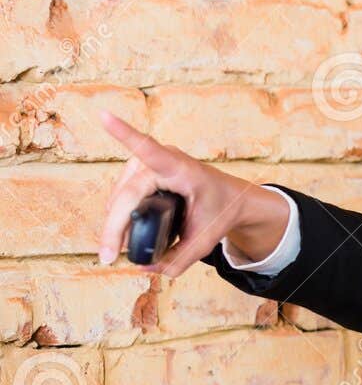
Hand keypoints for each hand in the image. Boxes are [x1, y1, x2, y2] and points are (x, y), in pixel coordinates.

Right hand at [97, 112, 288, 276]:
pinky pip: (122, 194)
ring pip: (120, 195)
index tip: (104, 116)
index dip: (125, 133)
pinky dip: (118, 214)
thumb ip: (180, 258)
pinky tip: (119, 231)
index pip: (151, 149)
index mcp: (184, 170)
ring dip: (115, 222)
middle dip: (114, 226)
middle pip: (127, 193)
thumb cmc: (221, 212)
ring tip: (116, 248)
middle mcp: (164, 160)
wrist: (234, 198)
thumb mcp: (207, 240)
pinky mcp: (142, 171)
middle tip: (109, 256)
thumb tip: (145, 268)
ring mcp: (151, 163)